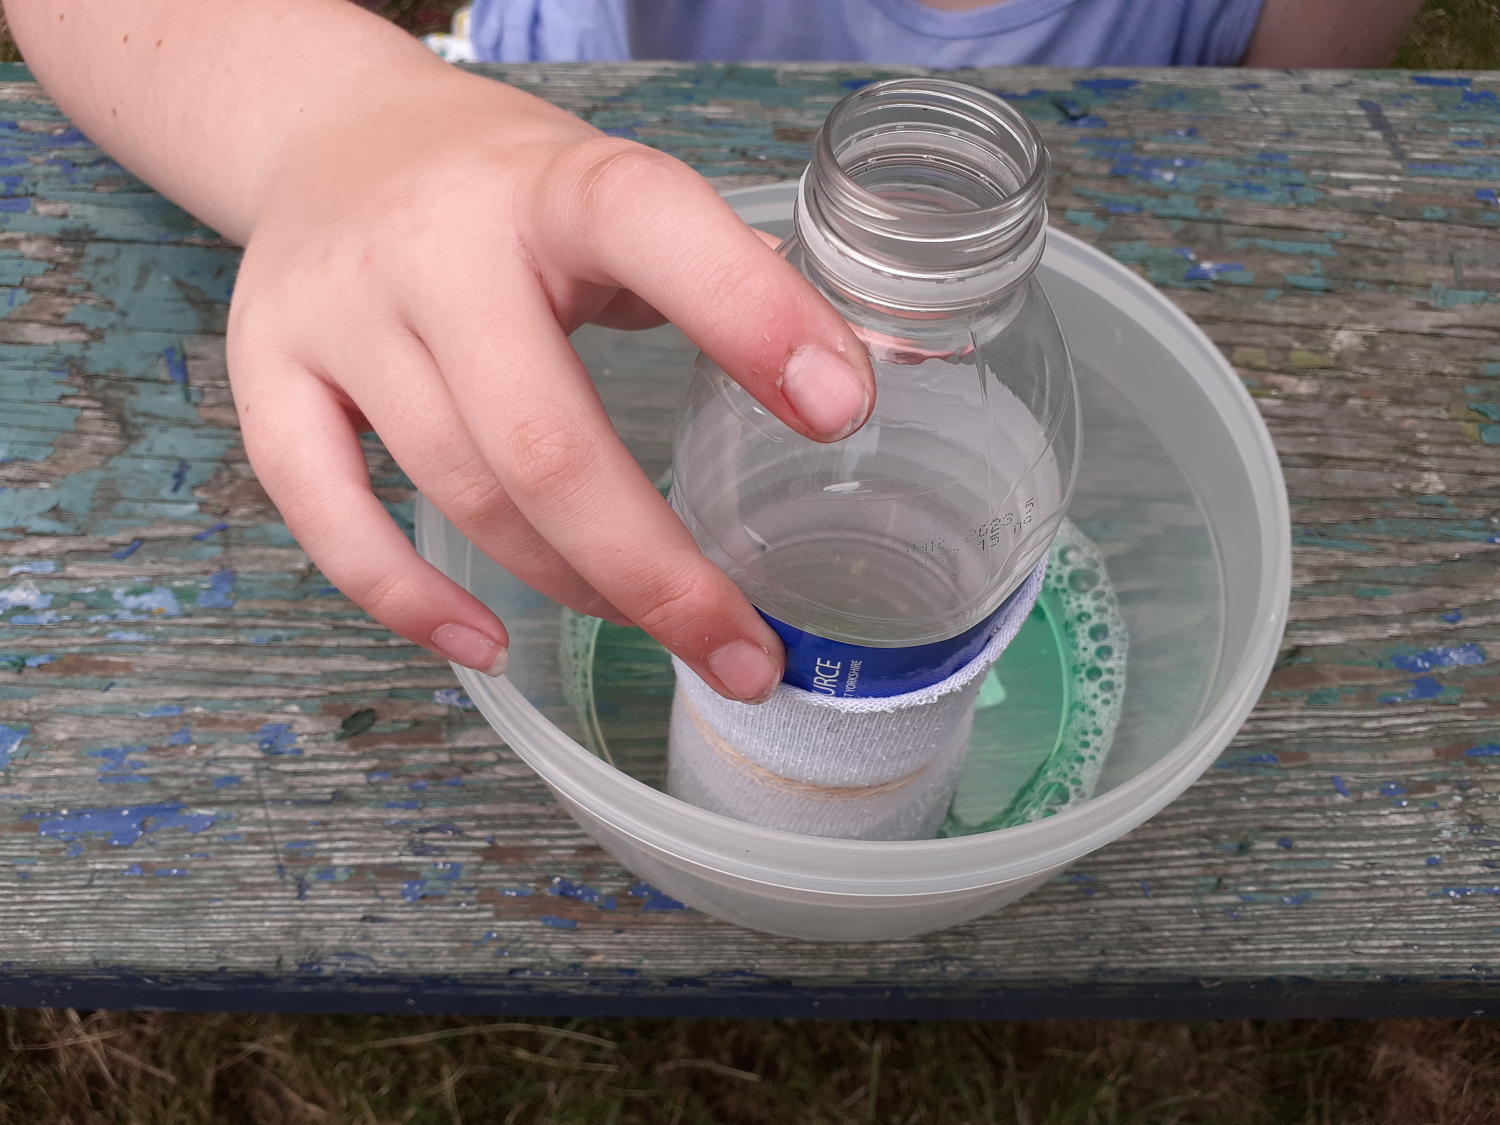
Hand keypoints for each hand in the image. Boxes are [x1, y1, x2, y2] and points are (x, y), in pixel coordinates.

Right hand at [228, 69, 874, 700]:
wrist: (330, 137)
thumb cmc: (502, 190)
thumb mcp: (608, 189)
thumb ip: (705, 275)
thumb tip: (839, 390)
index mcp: (549, 184)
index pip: (650, 225)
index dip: (749, 315)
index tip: (843, 411)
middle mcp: (433, 245)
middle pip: (546, 442)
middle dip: (658, 572)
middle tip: (745, 653)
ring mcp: (339, 312)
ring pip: (460, 491)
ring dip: (570, 584)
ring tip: (650, 622)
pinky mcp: (267, 370)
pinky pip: (328, 516)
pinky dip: (410, 599)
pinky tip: (488, 645)